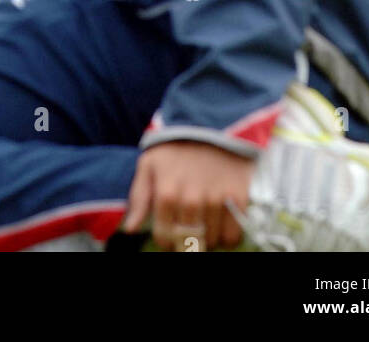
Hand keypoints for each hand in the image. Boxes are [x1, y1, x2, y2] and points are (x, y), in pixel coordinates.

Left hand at [123, 141, 254, 251]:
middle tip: (188, 228)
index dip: (166, 240)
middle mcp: (192, 200)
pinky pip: (233, 235)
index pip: (165, 238)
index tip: (170, 232)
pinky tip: (221, 224)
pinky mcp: (238, 197)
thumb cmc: (175, 149)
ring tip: (204, 222)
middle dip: (186, 240)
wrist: (211, 124)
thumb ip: (139, 198)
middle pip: (189, 242)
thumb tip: (130, 229)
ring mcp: (217, 199)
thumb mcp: (149, 165)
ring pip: (211, 241)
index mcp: (167, 193)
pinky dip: (227, 236)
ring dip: (207, 238)